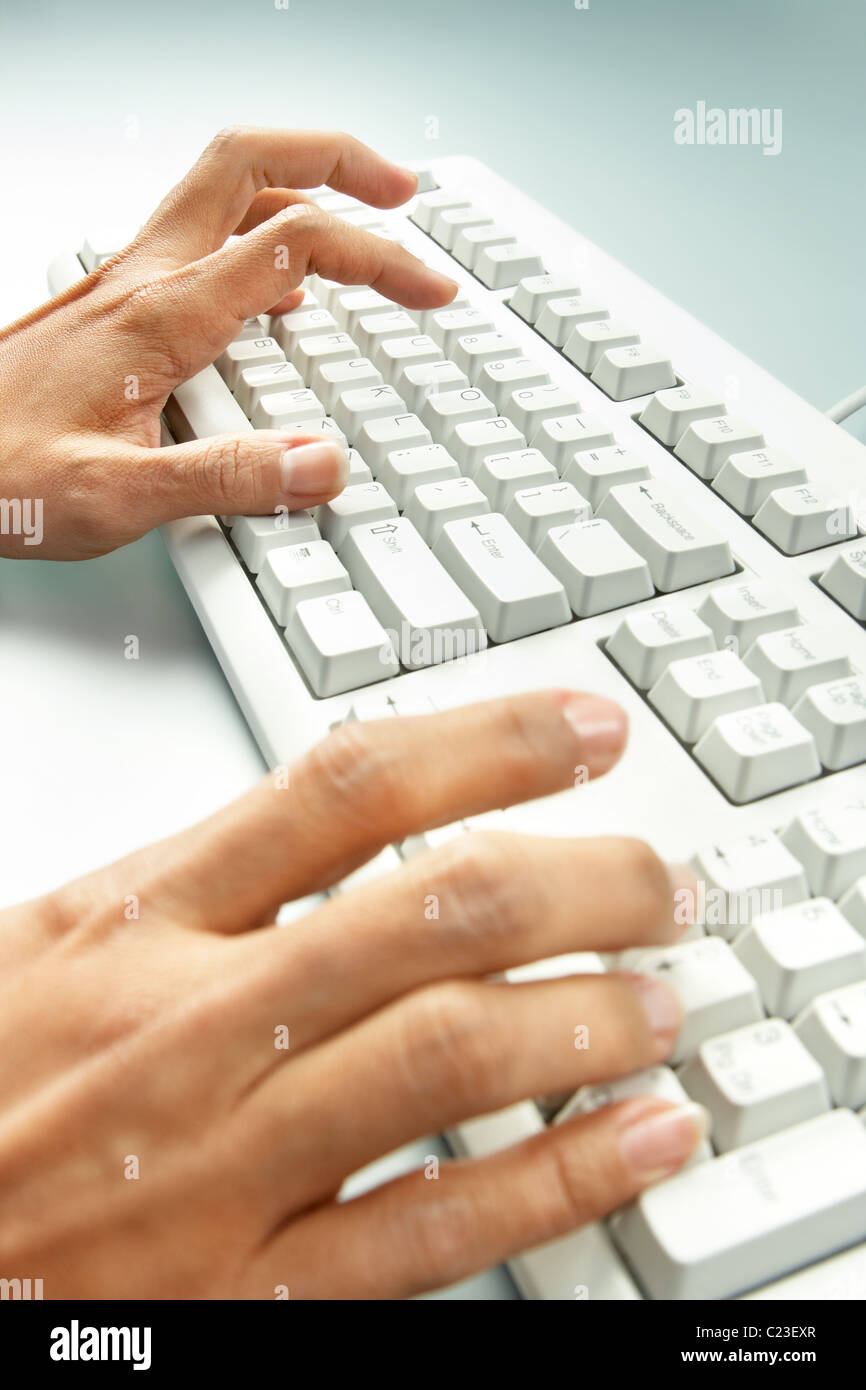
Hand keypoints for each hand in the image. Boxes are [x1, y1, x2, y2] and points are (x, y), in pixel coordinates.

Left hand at [0, 128, 456, 558]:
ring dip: (300, 186)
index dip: (378, 257)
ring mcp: (122, 286)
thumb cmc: (0, 477)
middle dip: (338, 159)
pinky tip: (278, 292)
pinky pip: (200, 242)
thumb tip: (323, 464)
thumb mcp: (119, 498)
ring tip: (359, 216)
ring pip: (222, 192)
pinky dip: (260, 240)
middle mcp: (142, 281)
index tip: (430, 289)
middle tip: (401, 190)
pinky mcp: (110, 309)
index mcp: (160, 316)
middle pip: (250, 163)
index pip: (294, 242)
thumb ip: (227, 479)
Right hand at [0, 690, 703, 1298]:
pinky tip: (637, 1140)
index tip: (583, 728)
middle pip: (438, 910)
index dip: (490, 743)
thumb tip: (356, 819)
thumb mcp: (55, 945)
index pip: (347, 789)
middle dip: (584, 882)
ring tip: (660, 1001)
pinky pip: (432, 1228)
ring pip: (451, 1055)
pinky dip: (558, 1178)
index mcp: (139, 921)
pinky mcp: (245, 1291)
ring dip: (590, 1018)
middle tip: (661, 884)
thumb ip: (204, 882)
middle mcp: (193, 1024)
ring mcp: (223, 1162)